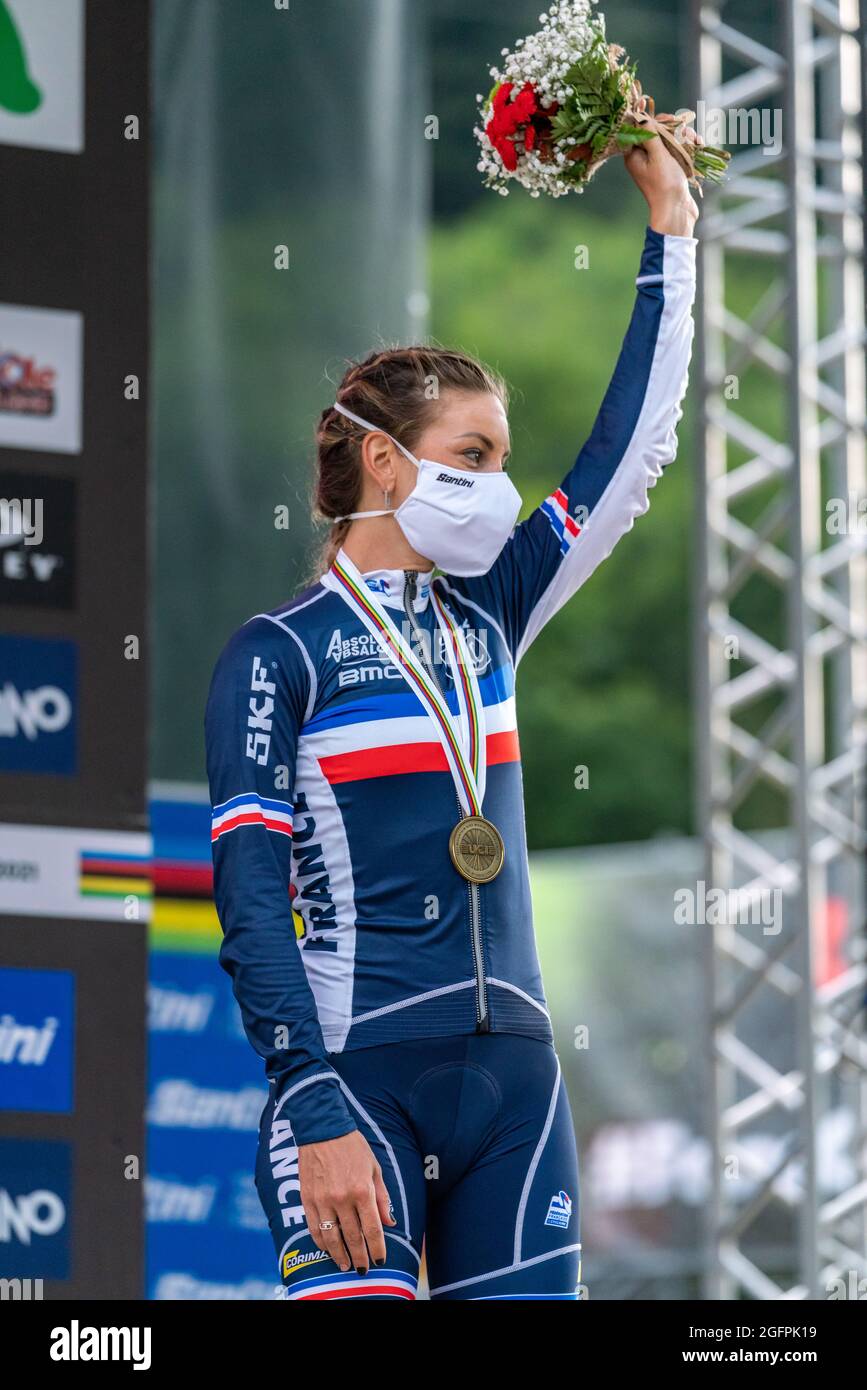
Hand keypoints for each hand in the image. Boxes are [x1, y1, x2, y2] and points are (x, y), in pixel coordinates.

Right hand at [299, 1129, 395, 1273]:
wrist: (322, 1129)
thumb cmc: (352, 1146)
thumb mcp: (374, 1168)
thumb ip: (381, 1197)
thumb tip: (388, 1222)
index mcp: (362, 1190)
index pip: (372, 1229)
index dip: (377, 1248)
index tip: (380, 1259)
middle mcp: (342, 1199)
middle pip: (353, 1238)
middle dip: (360, 1257)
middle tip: (363, 1269)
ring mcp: (323, 1200)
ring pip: (332, 1238)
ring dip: (339, 1255)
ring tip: (345, 1265)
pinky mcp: (307, 1199)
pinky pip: (314, 1228)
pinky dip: (321, 1242)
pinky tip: (327, 1249)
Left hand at [624, 110, 700, 237]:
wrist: (676, 211)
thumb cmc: (664, 185)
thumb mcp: (658, 156)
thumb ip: (650, 134)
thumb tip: (641, 115)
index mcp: (634, 154)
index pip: (640, 126)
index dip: (653, 118)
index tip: (664, 114)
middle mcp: (644, 155)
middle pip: (658, 129)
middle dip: (674, 127)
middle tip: (686, 132)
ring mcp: (659, 160)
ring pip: (671, 136)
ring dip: (685, 135)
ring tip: (695, 141)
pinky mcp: (671, 165)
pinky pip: (679, 147)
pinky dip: (689, 144)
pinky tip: (699, 145)